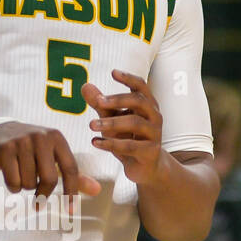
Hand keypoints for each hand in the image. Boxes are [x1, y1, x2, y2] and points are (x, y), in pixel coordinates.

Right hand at [0, 122, 100, 197]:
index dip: (71, 192)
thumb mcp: (53, 157)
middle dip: (43, 194)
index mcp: (56, 137)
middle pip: (49, 179)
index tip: (71, 211)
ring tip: (19, 173)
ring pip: (28, 183)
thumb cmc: (30, 148)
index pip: (70, 169)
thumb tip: (97, 190)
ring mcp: (21, 141)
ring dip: (24, 187)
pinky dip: (12, 186)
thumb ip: (74, 174)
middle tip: (38, 200)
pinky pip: (13, 182)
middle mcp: (40, 136)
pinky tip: (9, 174)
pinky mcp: (4, 149)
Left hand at [82, 69, 164, 186]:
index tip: (113, 72)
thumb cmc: (128, 137)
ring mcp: (154, 134)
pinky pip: (131, 146)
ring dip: (111, 123)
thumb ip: (100, 104)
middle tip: (98, 102)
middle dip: (117, 100)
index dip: (128, 78)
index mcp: (146, 105)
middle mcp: (154, 116)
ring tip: (91, 125)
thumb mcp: (112, 119)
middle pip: (139, 101)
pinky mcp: (150, 152)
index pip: (141, 86)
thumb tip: (85, 85)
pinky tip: (94, 142)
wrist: (145, 167)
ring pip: (135, 123)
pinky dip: (111, 144)